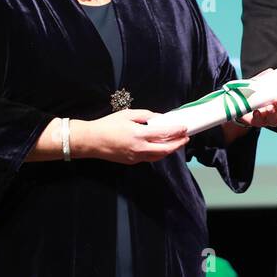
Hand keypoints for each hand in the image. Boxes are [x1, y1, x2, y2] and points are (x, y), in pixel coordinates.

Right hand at [72, 109, 189, 163]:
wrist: (90, 141)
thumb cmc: (107, 125)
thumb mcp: (128, 114)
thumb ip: (147, 116)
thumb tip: (160, 118)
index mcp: (138, 134)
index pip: (164, 134)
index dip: (177, 131)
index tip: (184, 128)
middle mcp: (139, 148)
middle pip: (165, 149)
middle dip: (178, 144)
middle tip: (186, 137)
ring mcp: (135, 157)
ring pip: (159, 156)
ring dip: (170, 150)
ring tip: (177, 142)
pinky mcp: (132, 162)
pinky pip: (150, 158)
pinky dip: (159, 153)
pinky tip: (162, 147)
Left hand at [236, 68, 276, 128]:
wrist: (242, 101)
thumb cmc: (256, 90)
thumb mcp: (261, 82)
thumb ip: (267, 77)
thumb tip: (271, 72)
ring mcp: (269, 117)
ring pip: (276, 120)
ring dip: (273, 114)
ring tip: (269, 108)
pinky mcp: (259, 122)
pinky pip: (260, 122)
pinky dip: (259, 117)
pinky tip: (256, 112)